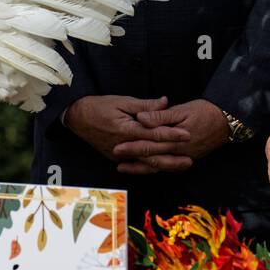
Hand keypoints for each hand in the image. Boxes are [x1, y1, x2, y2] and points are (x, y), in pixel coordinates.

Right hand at [64, 95, 190, 170]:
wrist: (78, 118)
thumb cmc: (100, 106)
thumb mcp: (122, 101)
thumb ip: (145, 105)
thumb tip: (165, 102)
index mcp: (126, 129)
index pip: (154, 134)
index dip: (172, 134)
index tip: (187, 134)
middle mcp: (123, 146)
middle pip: (152, 153)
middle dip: (173, 156)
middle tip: (191, 158)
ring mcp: (119, 155)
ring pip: (146, 164)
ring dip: (165, 165)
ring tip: (182, 166)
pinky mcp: (116, 158)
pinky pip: (137, 165)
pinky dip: (151, 167)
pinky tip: (163, 168)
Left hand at [121, 99, 230, 174]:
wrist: (227, 122)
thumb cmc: (204, 112)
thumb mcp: (182, 110)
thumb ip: (160, 116)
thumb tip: (141, 118)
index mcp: (175, 139)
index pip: (149, 144)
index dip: (132, 146)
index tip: (117, 146)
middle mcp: (178, 151)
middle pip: (151, 157)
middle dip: (132, 158)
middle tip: (115, 157)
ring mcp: (183, 156)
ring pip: (158, 166)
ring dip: (140, 167)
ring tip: (123, 167)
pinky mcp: (187, 158)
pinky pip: (167, 166)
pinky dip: (154, 168)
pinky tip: (144, 167)